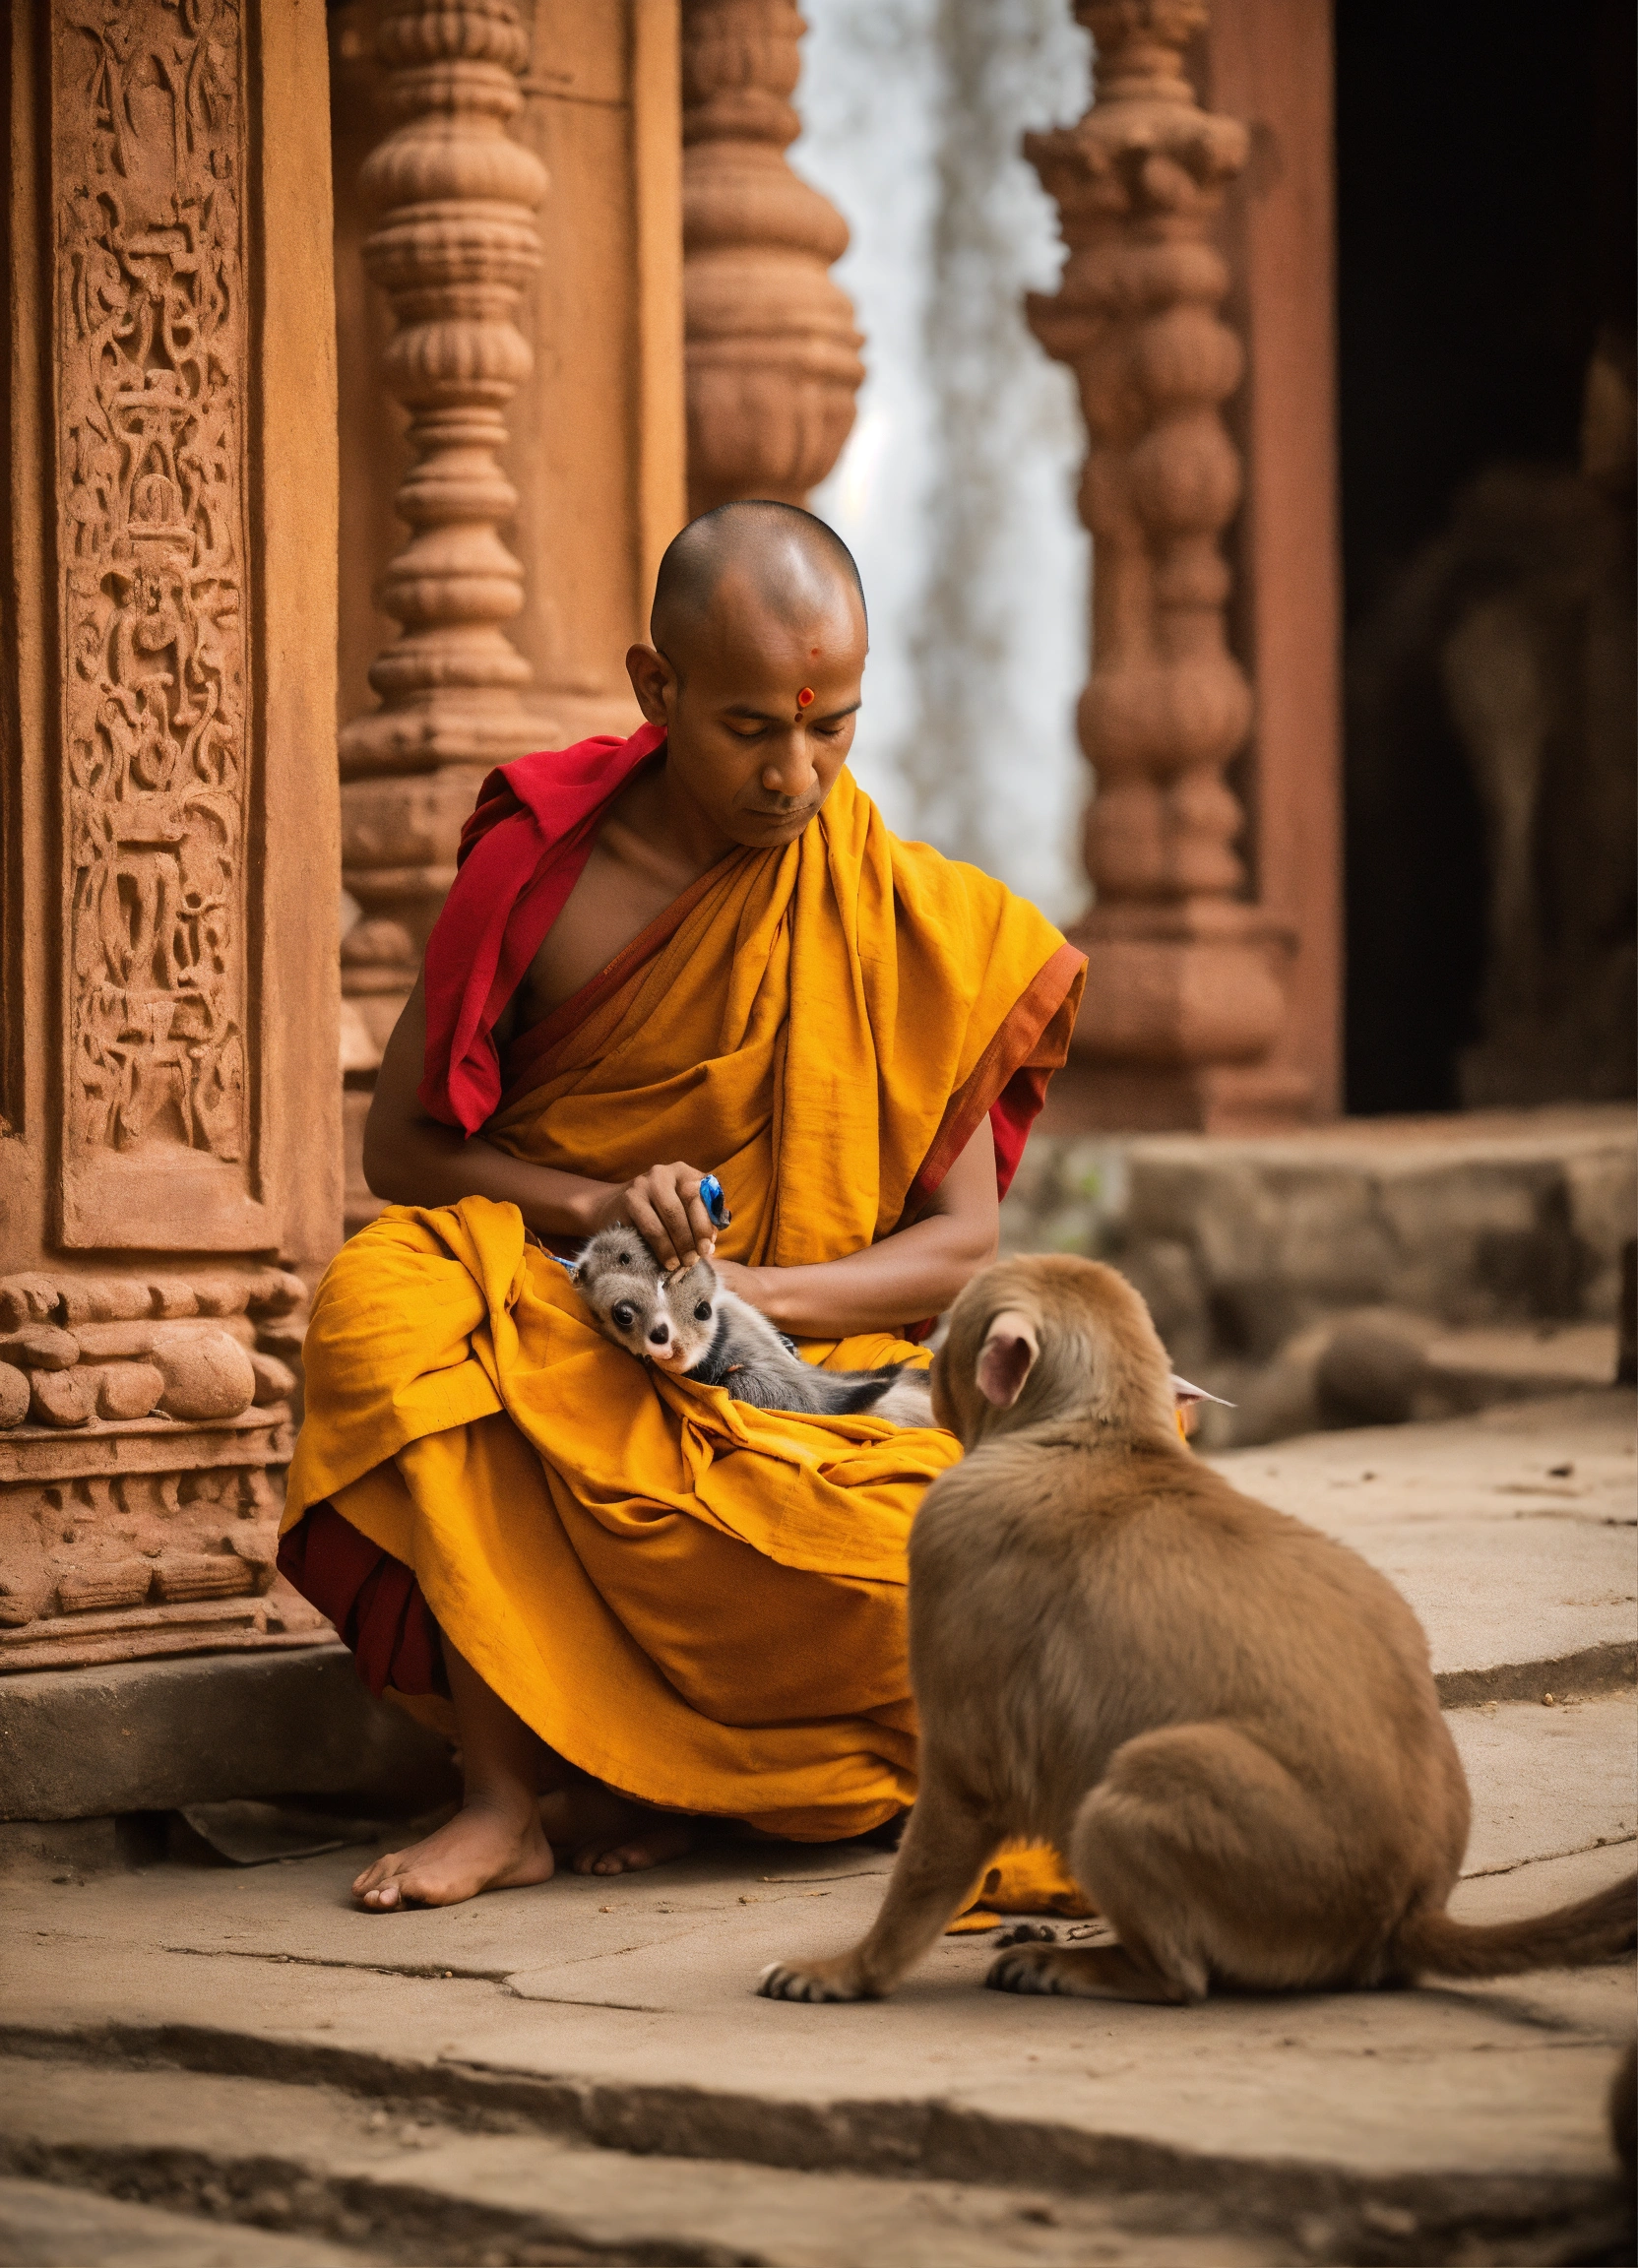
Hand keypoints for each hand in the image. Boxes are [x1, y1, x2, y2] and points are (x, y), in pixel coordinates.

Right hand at [590, 1162, 719, 1271]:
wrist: (613, 1208)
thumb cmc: (657, 1214)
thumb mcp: (680, 1211)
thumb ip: (699, 1223)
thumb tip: (711, 1246)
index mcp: (684, 1172)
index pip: (702, 1195)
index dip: (706, 1223)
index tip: (708, 1248)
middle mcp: (664, 1173)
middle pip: (687, 1203)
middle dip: (692, 1236)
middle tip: (693, 1260)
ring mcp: (644, 1184)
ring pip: (669, 1216)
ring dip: (677, 1245)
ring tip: (680, 1264)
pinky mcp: (628, 1199)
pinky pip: (649, 1227)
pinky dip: (661, 1247)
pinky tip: (666, 1260)